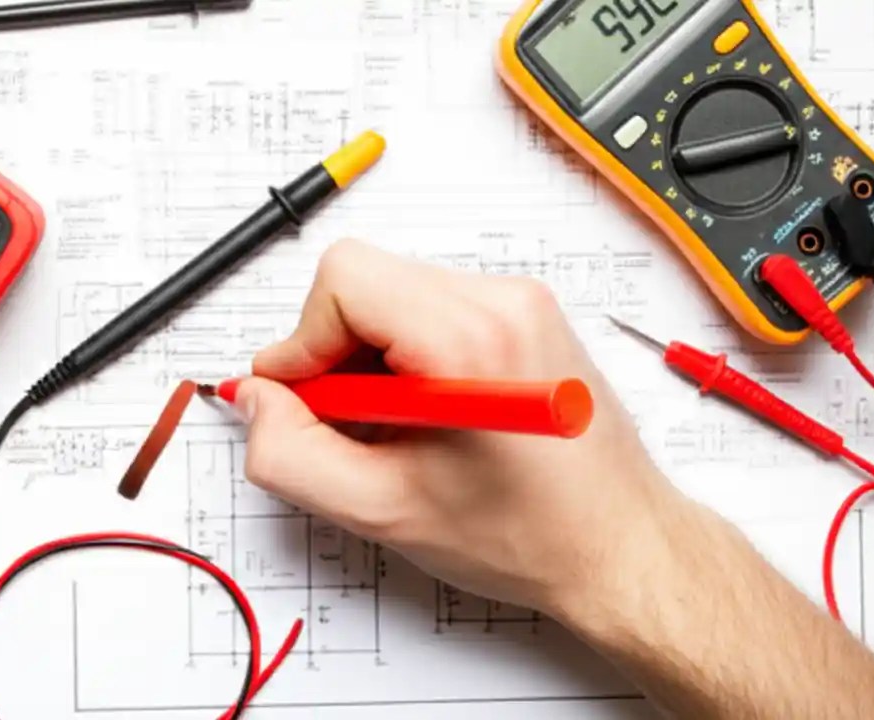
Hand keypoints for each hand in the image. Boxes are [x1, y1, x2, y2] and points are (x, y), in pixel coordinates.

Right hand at [230, 239, 682, 619]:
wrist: (618, 547)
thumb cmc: (527, 535)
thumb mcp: (382, 510)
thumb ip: (291, 453)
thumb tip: (255, 401)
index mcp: (470, 340)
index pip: (342, 281)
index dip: (302, 342)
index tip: (298, 398)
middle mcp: (504, 302)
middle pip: (365, 279)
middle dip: (333, 350)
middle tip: (346, 421)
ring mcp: (522, 303)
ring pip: (395, 291)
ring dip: (370, 354)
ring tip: (393, 426)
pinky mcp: (527, 315)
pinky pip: (433, 306)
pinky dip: (406, 353)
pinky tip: (424, 413)